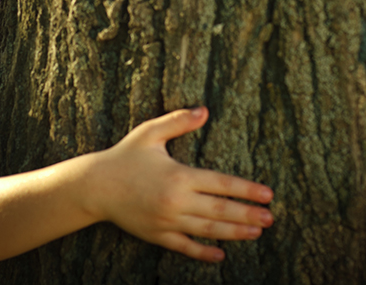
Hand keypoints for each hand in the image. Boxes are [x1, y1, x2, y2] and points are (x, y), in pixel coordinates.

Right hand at [86, 107, 273, 261]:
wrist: (94, 186)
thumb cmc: (124, 156)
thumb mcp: (149, 133)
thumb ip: (178, 121)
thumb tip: (205, 110)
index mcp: (179, 175)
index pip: (221, 184)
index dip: (247, 190)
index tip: (268, 194)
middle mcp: (176, 201)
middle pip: (221, 210)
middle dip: (248, 215)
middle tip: (271, 219)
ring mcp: (167, 221)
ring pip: (208, 230)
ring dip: (235, 232)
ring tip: (256, 233)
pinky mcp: (157, 235)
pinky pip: (185, 247)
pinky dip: (204, 253)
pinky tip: (221, 254)